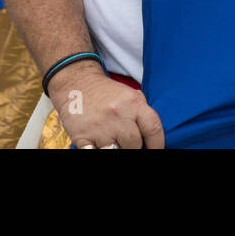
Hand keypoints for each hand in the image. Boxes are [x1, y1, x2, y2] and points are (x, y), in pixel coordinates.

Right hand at [48, 62, 164, 148]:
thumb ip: (142, 113)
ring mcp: (99, 127)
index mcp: (133, 103)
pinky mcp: (82, 137)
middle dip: (134, 148)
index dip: (158, 144)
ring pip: (116, 151)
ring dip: (117, 149)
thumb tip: (153, 137)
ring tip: (114, 142)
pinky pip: (96, 153)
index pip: (153, 129)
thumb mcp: (129, 95)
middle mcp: (118, 114)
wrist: (77, 82)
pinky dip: (99, 150)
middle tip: (129, 144)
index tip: (156, 149)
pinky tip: (99, 144)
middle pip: (134, 144)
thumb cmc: (106, 93)